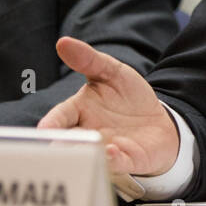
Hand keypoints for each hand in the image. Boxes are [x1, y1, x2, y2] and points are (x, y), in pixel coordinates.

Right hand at [38, 37, 179, 177]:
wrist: (160, 120)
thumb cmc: (129, 97)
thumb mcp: (112, 72)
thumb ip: (89, 60)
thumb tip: (63, 42)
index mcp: (80, 111)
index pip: (60, 118)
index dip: (52, 124)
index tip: (44, 129)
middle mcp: (89, 132)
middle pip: (69, 141)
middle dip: (62, 144)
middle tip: (58, 145)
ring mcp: (107, 147)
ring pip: (90, 155)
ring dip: (86, 153)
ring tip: (85, 146)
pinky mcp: (128, 160)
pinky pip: (118, 163)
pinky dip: (113, 159)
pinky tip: (112, 151)